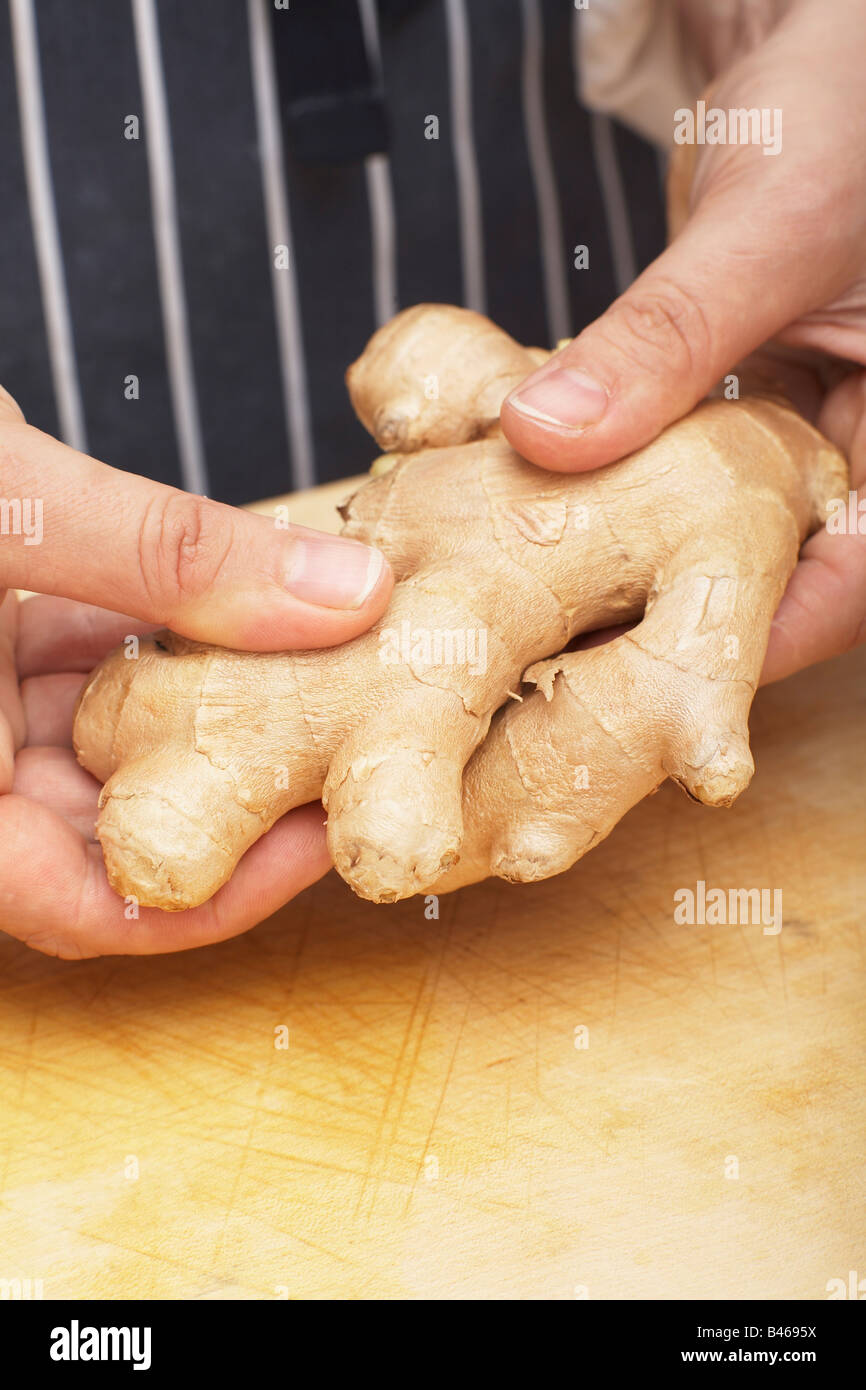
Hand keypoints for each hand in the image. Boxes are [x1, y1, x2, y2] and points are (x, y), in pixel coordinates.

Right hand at [0, 388, 392, 956]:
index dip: (209, 897)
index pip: (81, 904)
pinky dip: (170, 634)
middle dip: (234, 791)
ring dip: (216, 704)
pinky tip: (252, 598)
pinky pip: (95, 660)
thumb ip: (167, 556)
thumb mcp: (4, 501)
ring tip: (327, 669)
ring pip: (116, 738)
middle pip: (115, 823)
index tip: (317, 841)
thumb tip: (349, 597)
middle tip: (350, 747)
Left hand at [500, 0, 865, 681]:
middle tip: (563, 639)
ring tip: (531, 577)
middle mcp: (863, 429)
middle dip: (670, 596)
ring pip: (712, 505)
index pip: (856, 569)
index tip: (660, 666)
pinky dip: (608, 456)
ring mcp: (797, 410)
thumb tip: (548, 436)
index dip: (769, 630)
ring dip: (623, 531)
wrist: (822, 21)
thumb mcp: (775, 221)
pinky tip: (533, 477)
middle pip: (775, 554)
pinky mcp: (736, 382)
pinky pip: (672, 440)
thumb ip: (672, 336)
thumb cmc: (856, 91)